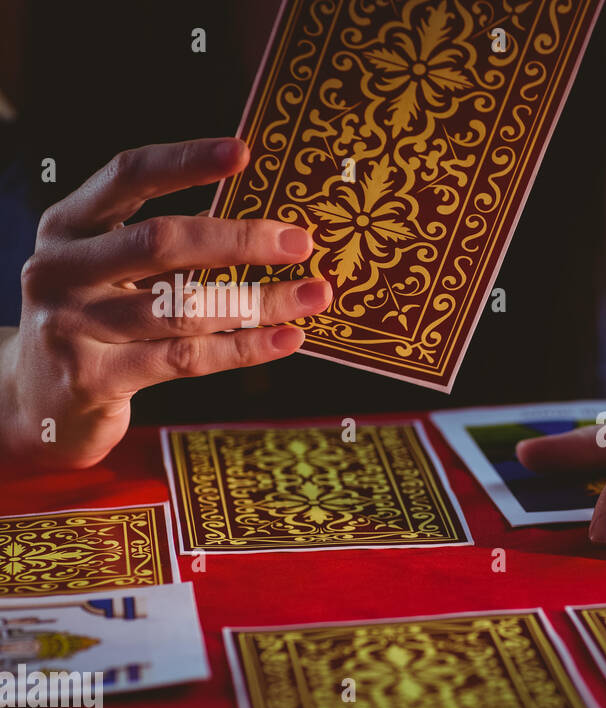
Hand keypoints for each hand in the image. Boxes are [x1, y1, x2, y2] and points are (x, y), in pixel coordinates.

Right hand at [0, 137, 331, 470]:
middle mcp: (61, 268)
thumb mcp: (110, 270)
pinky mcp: (94, 378)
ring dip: (258, 301)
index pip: (126, 176)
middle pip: (160, 242)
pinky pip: (185, 359)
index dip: (185, 161)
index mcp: (68, 225)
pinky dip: (245, 349)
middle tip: (300, 242)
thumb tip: (266, 227)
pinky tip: (288, 338)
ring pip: (181, 308)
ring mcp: (73, 325)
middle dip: (238, 240)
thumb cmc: (96, 322)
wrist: (36, 402)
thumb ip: (164, 245)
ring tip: (313, 295)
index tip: (242, 152)